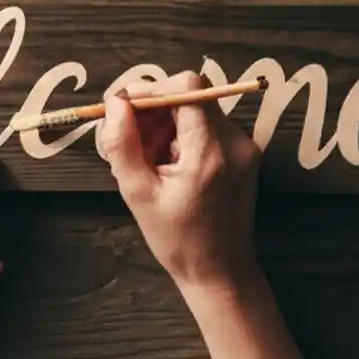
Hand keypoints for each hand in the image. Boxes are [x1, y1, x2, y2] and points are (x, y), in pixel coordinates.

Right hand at [99, 71, 262, 290]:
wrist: (220, 271)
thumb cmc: (178, 240)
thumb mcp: (138, 194)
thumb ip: (122, 144)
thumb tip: (115, 103)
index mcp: (210, 152)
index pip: (187, 87)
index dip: (151, 89)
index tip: (124, 109)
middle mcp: (234, 142)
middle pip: (188, 96)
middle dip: (151, 110)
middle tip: (124, 139)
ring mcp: (243, 146)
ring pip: (194, 109)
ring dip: (163, 125)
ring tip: (144, 160)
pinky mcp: (243, 153)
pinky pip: (205, 126)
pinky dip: (180, 136)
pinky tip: (165, 165)